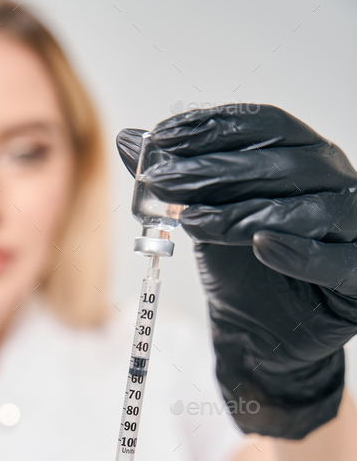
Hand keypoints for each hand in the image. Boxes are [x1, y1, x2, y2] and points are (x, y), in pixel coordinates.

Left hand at [117, 106, 356, 438]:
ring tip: (194, 221)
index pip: (265, 126)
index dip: (212, 128)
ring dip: (247, 212)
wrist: (259, 334)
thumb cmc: (239, 270)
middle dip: (214, 170)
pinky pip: (337, 261)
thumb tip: (127, 138)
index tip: (159, 138)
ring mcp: (354, 229)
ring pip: (311, 208)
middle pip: (283, 163)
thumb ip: (173, 178)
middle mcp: (335, 184)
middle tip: (162, 181)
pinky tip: (261, 247)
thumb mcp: (201, 217)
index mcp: (303, 157)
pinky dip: (299, 252)